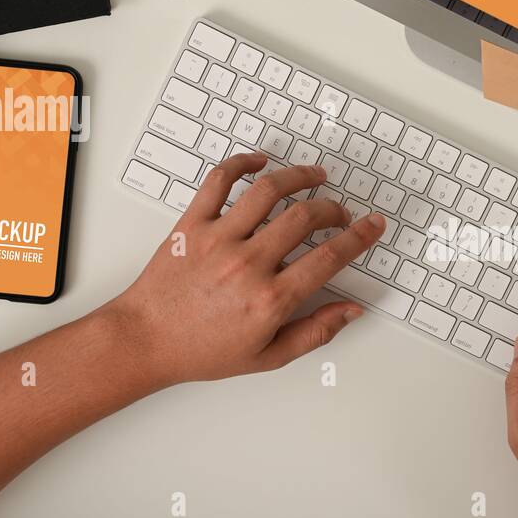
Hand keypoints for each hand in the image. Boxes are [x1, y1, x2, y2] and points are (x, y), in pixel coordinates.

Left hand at [106, 152, 385, 387]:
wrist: (145, 340)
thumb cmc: (201, 350)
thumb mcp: (268, 356)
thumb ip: (315, 332)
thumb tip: (350, 311)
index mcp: (270, 299)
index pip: (330, 258)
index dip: (359, 238)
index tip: (372, 226)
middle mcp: (248, 264)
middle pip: (306, 218)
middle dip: (333, 209)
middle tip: (340, 213)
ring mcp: (219, 239)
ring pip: (270, 191)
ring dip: (300, 177)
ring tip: (315, 176)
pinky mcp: (193, 224)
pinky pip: (220, 181)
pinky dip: (242, 163)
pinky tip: (260, 161)